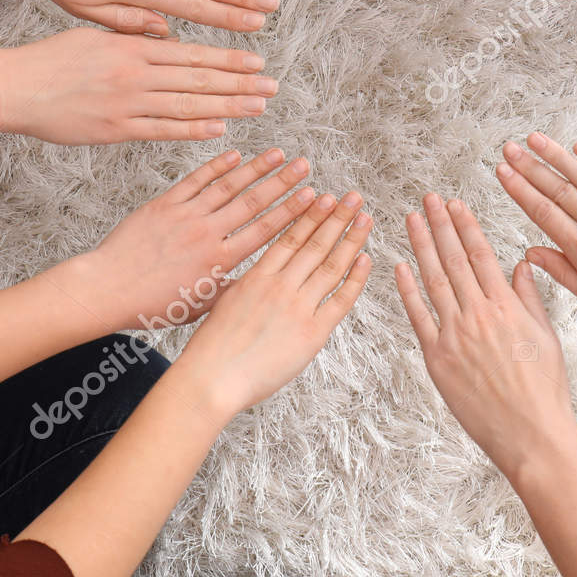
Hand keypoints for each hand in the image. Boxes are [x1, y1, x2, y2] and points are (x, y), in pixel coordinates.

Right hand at [0, 26, 275, 143]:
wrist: (13, 86)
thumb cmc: (52, 59)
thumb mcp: (95, 33)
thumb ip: (133, 35)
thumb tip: (166, 33)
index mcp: (132, 46)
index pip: (192, 53)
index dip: (228, 59)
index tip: (257, 62)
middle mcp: (136, 73)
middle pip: (199, 78)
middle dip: (239, 83)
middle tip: (272, 86)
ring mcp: (127, 103)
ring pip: (188, 104)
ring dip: (227, 107)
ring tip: (257, 106)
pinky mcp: (115, 130)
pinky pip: (162, 130)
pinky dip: (192, 129)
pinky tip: (219, 128)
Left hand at [59, 147, 315, 331]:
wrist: (107, 289)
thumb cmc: (151, 305)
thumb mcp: (199, 306)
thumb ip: (228, 288)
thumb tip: (254, 280)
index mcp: (219, 261)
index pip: (265, 230)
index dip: (292, 211)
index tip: (313, 197)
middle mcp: (207, 234)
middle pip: (253, 202)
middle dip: (283, 182)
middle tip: (304, 166)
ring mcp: (185, 216)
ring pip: (228, 186)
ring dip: (256, 168)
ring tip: (279, 153)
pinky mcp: (163, 205)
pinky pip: (195, 181)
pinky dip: (216, 166)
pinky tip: (234, 155)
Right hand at [180, 189, 372, 414]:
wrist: (211, 378)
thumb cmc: (212, 348)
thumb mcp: (224, 303)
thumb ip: (247, 287)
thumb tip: (258, 278)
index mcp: (256, 277)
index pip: (290, 238)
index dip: (310, 215)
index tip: (324, 198)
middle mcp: (280, 287)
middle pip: (315, 244)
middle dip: (337, 217)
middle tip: (353, 197)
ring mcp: (297, 308)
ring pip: (331, 266)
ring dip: (351, 239)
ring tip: (365, 218)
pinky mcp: (312, 333)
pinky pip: (340, 300)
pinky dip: (355, 278)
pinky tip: (365, 259)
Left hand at [395, 193, 576, 480]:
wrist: (531, 434)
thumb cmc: (545, 389)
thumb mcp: (546, 336)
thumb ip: (529, 298)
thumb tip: (521, 265)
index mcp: (507, 307)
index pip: (482, 255)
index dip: (466, 226)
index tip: (455, 203)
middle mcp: (479, 315)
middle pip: (454, 259)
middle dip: (439, 225)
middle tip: (427, 198)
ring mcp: (455, 336)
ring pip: (434, 281)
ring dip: (420, 246)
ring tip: (411, 219)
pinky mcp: (438, 359)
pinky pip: (418, 317)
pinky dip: (407, 290)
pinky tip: (399, 266)